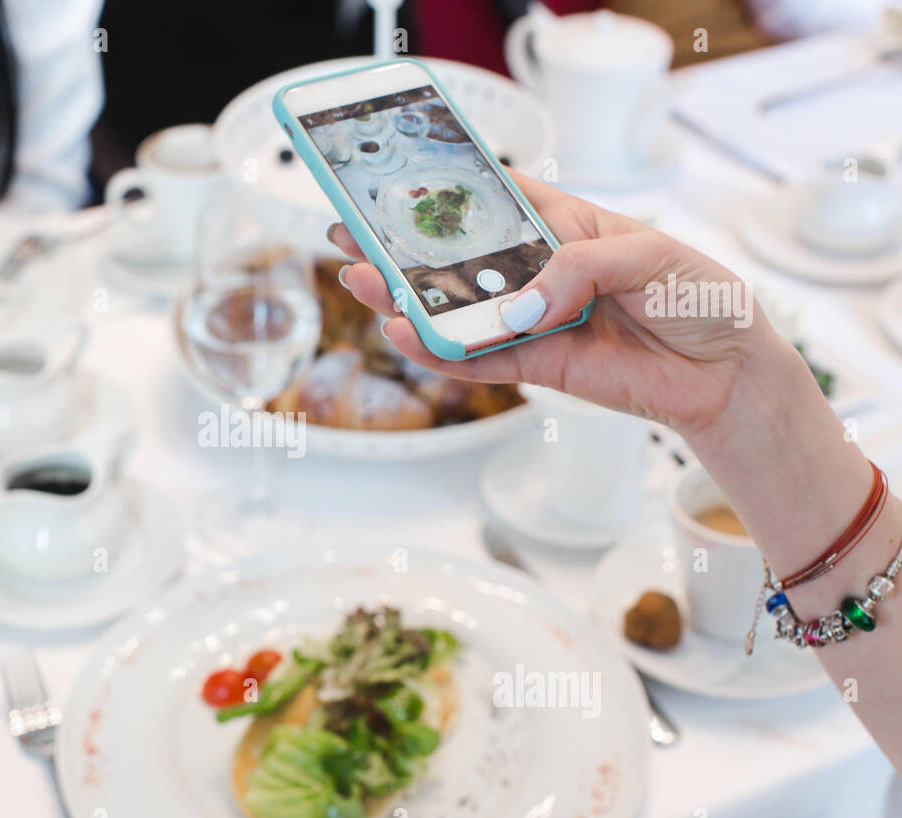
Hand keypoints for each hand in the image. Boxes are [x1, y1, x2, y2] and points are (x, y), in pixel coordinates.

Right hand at [329, 171, 793, 438]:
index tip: (397, 185)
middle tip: (351, 238)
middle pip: (458, 258)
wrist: (726, 372)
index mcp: (562, 225)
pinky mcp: (536, 367)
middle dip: (404, 249)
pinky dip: (441, 352)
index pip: (494, 202)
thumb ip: (581, 270)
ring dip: (408, 299)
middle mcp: (537, 272)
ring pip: (457, 310)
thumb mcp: (649, 258)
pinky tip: (406, 335)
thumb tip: (522, 306)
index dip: (447, 194)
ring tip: (363, 284)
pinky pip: (478, 360)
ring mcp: (531, 321)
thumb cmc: (698, 296)